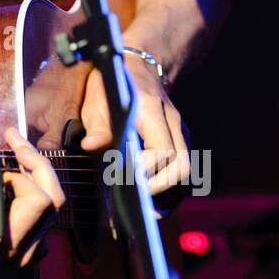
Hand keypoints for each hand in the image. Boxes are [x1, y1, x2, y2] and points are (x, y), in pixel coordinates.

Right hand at [0, 122, 64, 273]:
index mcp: (5, 239)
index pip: (37, 200)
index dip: (21, 175)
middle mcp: (23, 250)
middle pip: (54, 199)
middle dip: (37, 166)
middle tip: (16, 145)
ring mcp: (30, 253)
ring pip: (51, 207)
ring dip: (34, 179)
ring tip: (12, 163)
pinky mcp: (31, 251)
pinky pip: (44, 217)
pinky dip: (32, 194)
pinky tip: (12, 185)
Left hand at [78, 60, 191, 218]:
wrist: (136, 64)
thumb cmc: (112, 84)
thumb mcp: (97, 99)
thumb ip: (97, 124)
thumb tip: (91, 146)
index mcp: (153, 110)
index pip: (163, 150)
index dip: (149, 171)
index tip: (127, 181)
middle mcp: (172, 122)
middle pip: (182, 166)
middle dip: (161, 189)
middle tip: (137, 203)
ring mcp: (180, 132)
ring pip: (187, 173)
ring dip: (170, 195)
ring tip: (148, 214)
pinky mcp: (179, 140)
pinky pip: (183, 170)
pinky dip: (172, 190)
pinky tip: (155, 205)